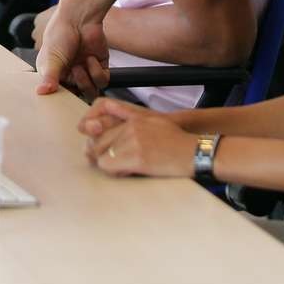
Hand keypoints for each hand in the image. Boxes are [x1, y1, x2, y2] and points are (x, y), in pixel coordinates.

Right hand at [35, 6, 109, 99]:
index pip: (59, 95)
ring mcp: (86, 71)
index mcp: (55, 74)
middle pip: (77, 96)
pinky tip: (90, 59)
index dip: (62, 98)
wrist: (79, 17)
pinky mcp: (100, 66)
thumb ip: (48, 77)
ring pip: (91, 91)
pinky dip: (97, 72)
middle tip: (72, 77)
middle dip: (76, 89)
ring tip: (79, 67)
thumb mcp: (51, 57)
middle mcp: (70, 74)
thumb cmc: (60, 33)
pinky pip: (103, 81)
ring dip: (86, 82)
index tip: (62, 98)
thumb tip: (40, 92)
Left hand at [80, 96, 195, 177]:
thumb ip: (129, 116)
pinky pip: (108, 165)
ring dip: (107, 163)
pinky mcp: (136, 157)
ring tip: (122, 168)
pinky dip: (113, 172)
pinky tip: (127, 172)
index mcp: (134, 116)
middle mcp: (130, 125)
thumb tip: (106, 113)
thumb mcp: (154, 121)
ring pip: (100, 153)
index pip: (100, 111)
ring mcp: (132, 140)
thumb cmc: (177, 141)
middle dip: (97, 151)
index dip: (90, 126)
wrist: (196, 152)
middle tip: (105, 161)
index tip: (87, 135)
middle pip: (97, 137)